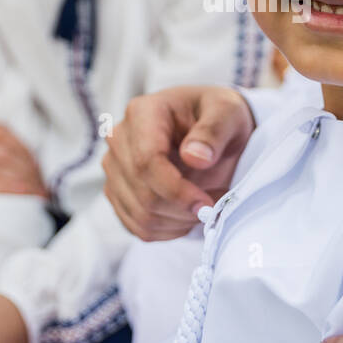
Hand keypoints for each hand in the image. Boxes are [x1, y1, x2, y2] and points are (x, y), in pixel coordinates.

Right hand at [102, 86, 255, 240]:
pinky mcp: (117, 192)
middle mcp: (119, 138)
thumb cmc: (219, 116)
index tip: (206, 205)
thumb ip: (214, 131)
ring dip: (179, 221)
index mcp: (143, 113)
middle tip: (214, 206)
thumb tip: (194, 157)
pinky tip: (188, 214)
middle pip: (142, 193)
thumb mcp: (228, 112)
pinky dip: (168, 230)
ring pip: (140, 214)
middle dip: (182, 209)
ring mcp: (114, 167)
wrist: (209, 126)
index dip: (176, 190)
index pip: (146, 161)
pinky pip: (138, 227)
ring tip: (204, 206)